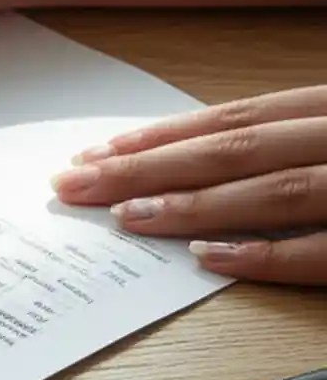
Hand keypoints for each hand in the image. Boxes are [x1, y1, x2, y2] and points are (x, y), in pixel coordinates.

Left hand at [52, 86, 326, 285]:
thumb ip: (289, 143)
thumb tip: (201, 162)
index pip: (234, 121)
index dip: (161, 137)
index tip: (95, 154)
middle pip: (235, 151)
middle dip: (148, 168)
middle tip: (76, 186)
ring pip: (275, 190)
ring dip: (194, 204)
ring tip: (125, 216)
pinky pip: (323, 250)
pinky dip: (266, 254)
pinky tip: (208, 258)